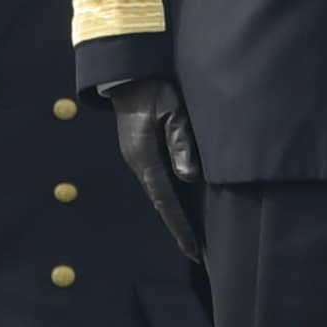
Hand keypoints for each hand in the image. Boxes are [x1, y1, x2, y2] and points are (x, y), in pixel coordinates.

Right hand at [100, 75, 205, 268]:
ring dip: (176, 214)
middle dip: (180, 228)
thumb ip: (181, 141)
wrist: (128, 73)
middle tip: (197, 253)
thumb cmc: (153, 88)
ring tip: (193, 236)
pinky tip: (183, 204)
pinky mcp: (141, 151)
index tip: (194, 251)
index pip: (167, 201)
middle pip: (163, 204)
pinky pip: (159, 181)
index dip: (182, 227)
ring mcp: (138, 159)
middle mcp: (140, 164)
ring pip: (161, 194)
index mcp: (146, 159)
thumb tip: (190, 176)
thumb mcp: (172, 110)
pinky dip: (171, 198)